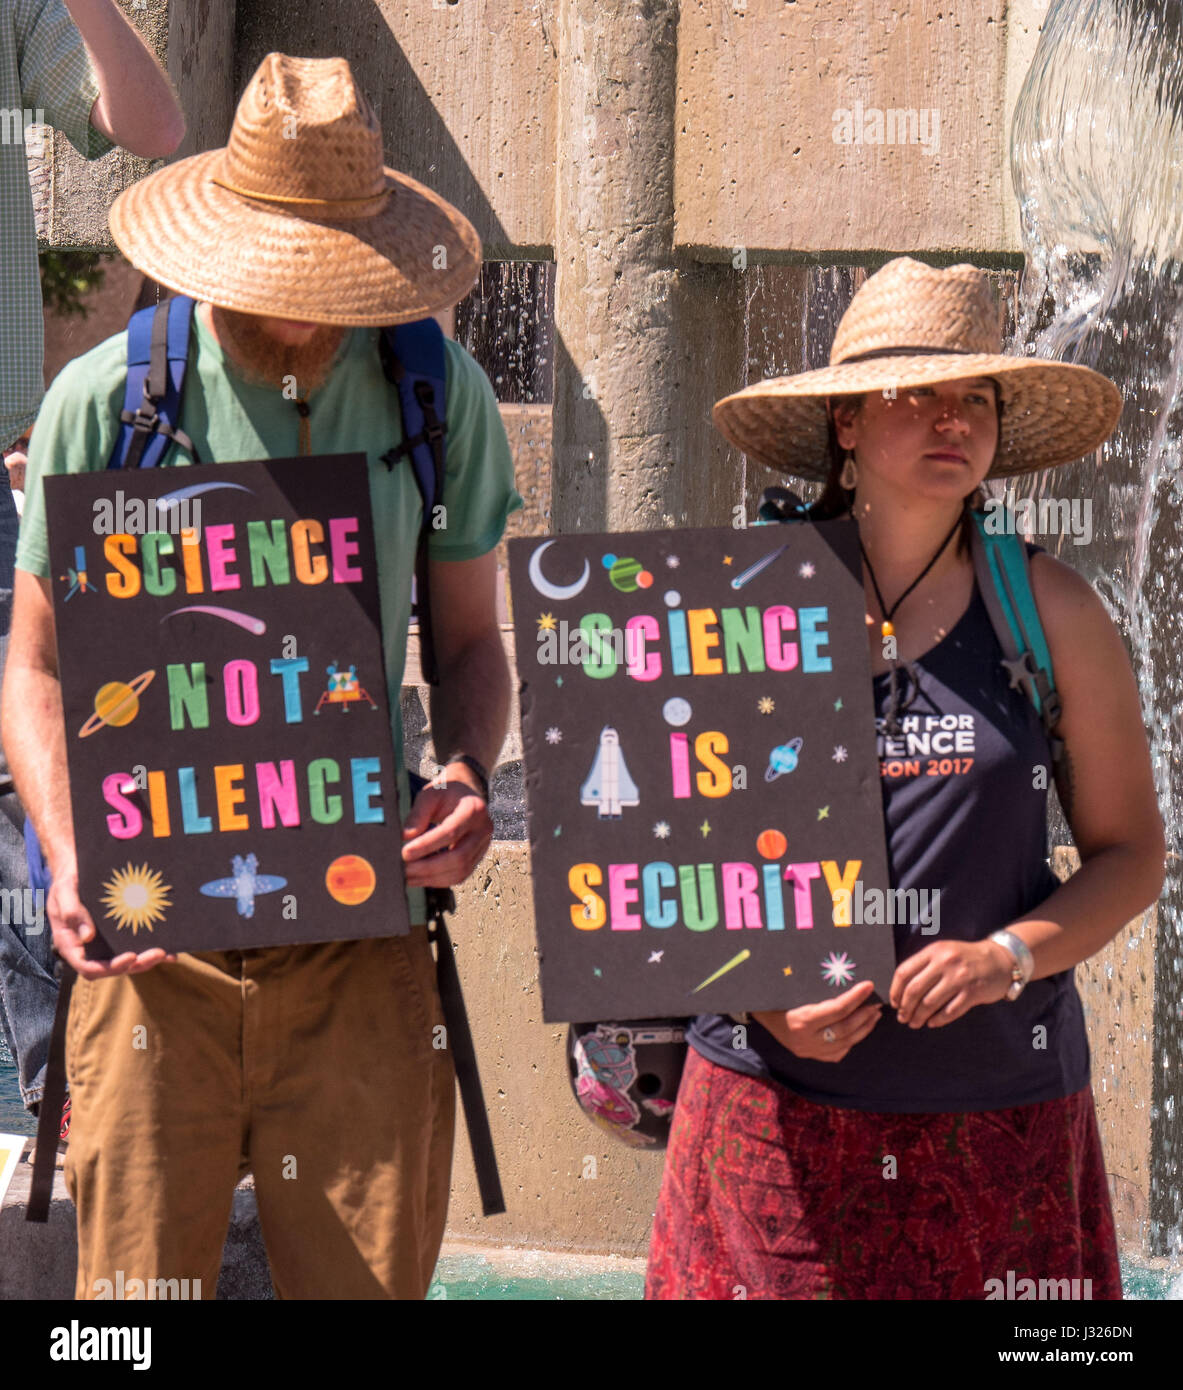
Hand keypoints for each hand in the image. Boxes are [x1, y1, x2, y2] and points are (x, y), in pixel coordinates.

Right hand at [48, 867, 175, 979]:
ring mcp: (102, 944)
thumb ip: (71, 912)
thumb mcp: (64, 891)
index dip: (109, 968)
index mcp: (70, 943)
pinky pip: (134, 948)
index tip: (131, 957)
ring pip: (125, 961)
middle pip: (111, 968)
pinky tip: (170, 953)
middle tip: (158, 953)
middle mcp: (87, 948)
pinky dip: (150, 952)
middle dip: (136, 964)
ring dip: (145, 960)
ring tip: (165, 952)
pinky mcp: (116, 935)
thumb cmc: (67, 880)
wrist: (75, 869)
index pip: (88, 967)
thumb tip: (87, 937)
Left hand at [401, 778, 491, 887]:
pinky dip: (439, 880)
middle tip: (403, 869)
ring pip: (461, 871)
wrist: (466, 792)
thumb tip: (405, 837)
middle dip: (428, 868)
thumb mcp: (430, 794)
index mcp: (474, 809)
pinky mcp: (477, 858)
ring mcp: (483, 846)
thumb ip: (418, 814)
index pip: (450, 832)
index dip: (426, 846)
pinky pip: (460, 875)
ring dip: (432, 878)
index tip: (405, 853)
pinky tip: (420, 877)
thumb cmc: (447, 792)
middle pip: (458, 857)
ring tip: (408, 876)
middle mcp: (483, 829)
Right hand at [752, 980, 882, 1061]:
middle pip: (844, 1029)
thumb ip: (817, 988)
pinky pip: (837, 1053)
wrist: (756, 1013)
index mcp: (801, 1021)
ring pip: (845, 1044)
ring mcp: (809, 1051)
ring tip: (874, 1014)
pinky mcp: (810, 1056)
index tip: (869, 986)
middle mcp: (806, 1040)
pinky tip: (859, 1029)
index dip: (855, 998)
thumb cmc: (774, 995)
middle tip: (876, 1002)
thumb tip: (846, 975)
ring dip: (863, 1028)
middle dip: (864, 1015)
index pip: (836, 1010)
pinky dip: (851, 1041)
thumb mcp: (791, 989)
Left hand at [889, 940, 1013, 1028]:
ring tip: (914, 1023)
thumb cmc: (965, 959)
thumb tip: (900, 990)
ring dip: (919, 1016)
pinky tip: (932, 1023)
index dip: (895, 991)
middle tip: (902, 1018)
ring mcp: (959, 978)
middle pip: (914, 990)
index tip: (894, 1003)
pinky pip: (950, 1011)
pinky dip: (938, 1020)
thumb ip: (923, 966)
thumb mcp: (942, 953)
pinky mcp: (972, 993)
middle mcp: (945, 963)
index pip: (904, 972)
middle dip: (905, 1008)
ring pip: (930, 1003)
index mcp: (933, 951)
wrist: (1000, 961)